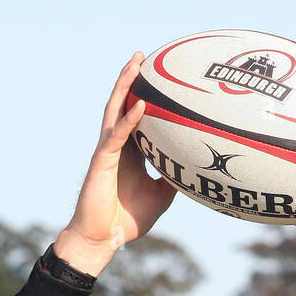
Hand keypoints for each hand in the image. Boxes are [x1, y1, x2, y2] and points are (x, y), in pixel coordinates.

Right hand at [55, 52, 176, 275]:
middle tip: (143, 57)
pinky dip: (128, 120)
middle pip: (122, 104)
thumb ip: (172, 177)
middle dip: (130, 79)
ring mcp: (107, 151)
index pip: (135, 117)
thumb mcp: (160, 197)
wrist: (104, 238)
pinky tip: (140, 105)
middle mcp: (116, 146)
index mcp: (128, 153)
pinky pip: (116, 135)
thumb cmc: (128, 220)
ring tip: (135, 64)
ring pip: (114, 110)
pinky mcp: (101, 161)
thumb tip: (193, 166)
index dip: (142, 96)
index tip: (157, 78)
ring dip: (124, 86)